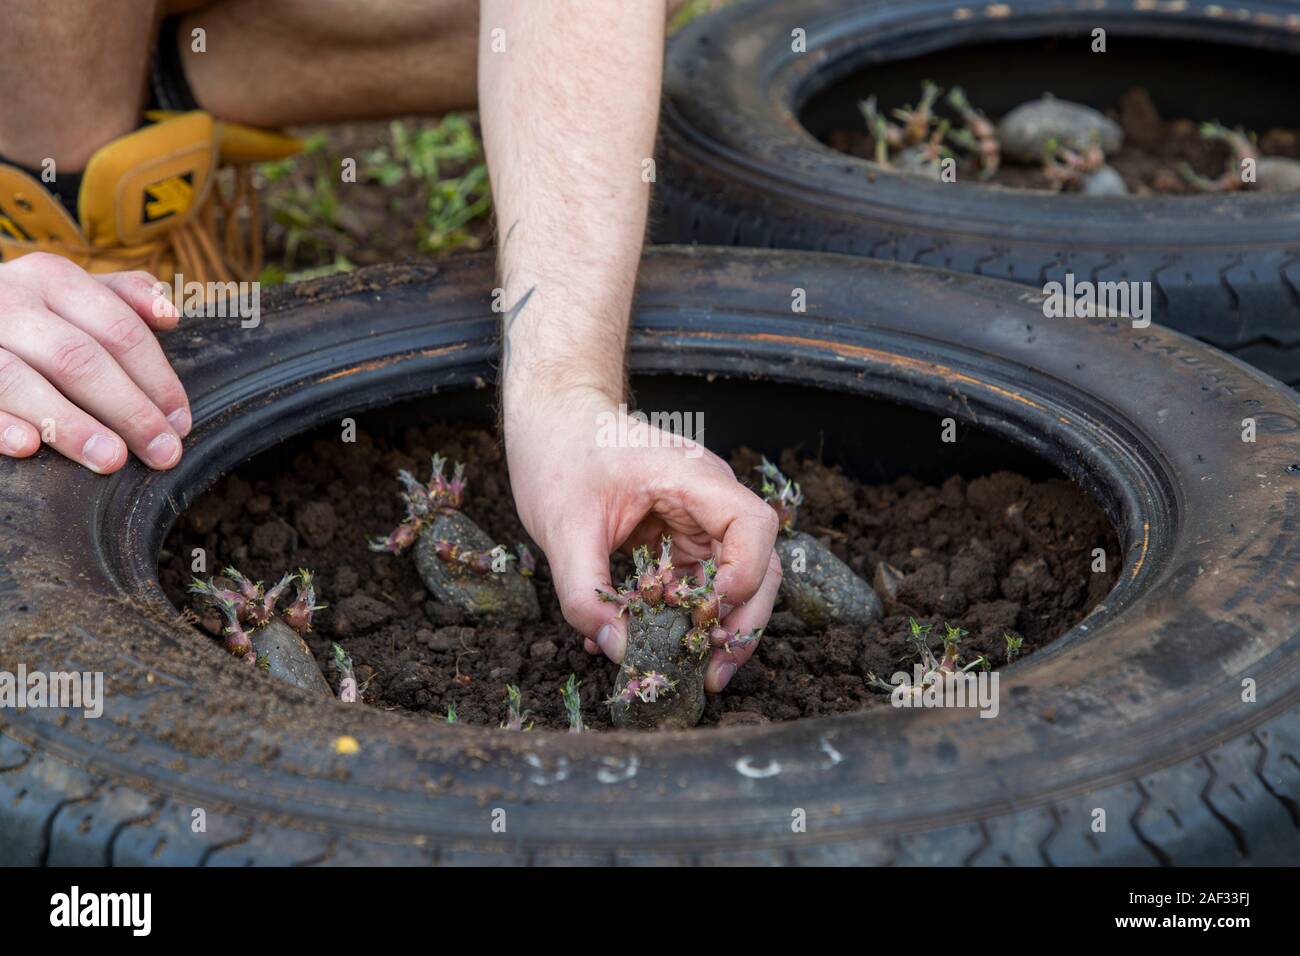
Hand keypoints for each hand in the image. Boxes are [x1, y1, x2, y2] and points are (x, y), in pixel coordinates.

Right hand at [0, 253, 189, 472]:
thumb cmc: (28, 312)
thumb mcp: (71, 291)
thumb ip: (123, 298)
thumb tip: (170, 312)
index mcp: (53, 278)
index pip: (120, 331)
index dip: (157, 380)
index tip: (180, 424)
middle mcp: (9, 301)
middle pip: (79, 358)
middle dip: (128, 410)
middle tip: (163, 453)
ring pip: (20, 380)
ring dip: (71, 424)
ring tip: (113, 459)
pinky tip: (28, 447)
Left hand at [506, 386, 781, 690]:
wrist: (552, 422)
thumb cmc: (560, 455)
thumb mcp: (562, 530)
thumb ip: (586, 593)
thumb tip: (619, 651)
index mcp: (691, 476)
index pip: (751, 524)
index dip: (746, 572)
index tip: (711, 612)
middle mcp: (708, 498)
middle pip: (756, 563)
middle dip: (740, 622)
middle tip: (713, 673)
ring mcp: (697, 519)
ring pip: (730, 582)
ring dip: (712, 628)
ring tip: (688, 670)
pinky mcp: (679, 538)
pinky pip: (693, 584)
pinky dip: (677, 617)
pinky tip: (642, 643)